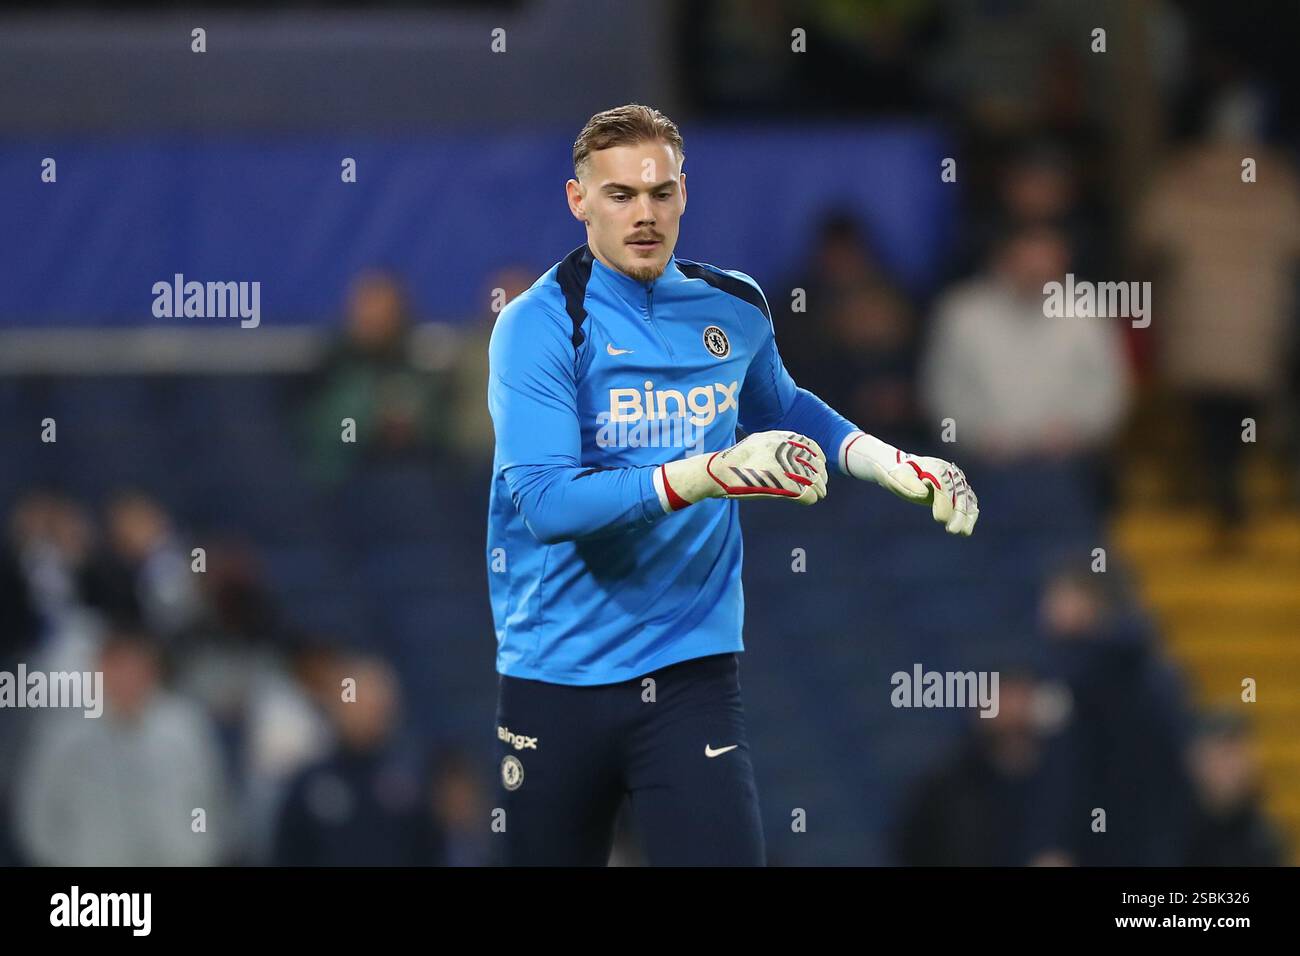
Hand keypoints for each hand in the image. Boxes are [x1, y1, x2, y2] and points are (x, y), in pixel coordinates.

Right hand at [659, 431, 827, 508]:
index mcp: (781, 438)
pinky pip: (806, 493)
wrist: (717, 472)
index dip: (818, 460)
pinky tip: (809, 501)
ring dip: (819, 489)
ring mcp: (783, 468)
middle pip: (815, 464)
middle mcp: (784, 450)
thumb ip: (776, 443)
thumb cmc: (734, 459)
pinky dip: (810, 498)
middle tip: (821, 486)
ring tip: (818, 494)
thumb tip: (792, 450)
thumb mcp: (758, 441)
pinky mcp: (780, 486)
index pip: (811, 447)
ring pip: (813, 480)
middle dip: (821, 476)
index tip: (818, 469)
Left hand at [876, 454, 978, 535]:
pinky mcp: (960, 491)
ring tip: (964, 532)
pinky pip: (969, 502)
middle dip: (957, 512)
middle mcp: (949, 473)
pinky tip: (966, 529)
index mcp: (934, 467)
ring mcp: (957, 482)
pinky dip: (970, 515)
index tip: (939, 519)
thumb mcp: (898, 475)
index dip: (943, 503)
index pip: (943, 485)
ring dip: (966, 516)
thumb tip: (923, 493)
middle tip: (952, 530)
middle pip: (958, 493)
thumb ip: (909, 482)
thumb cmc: (902, 474)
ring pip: (966, 499)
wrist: (909, 471)